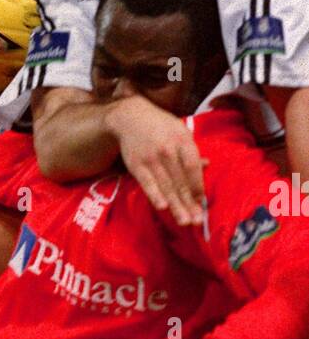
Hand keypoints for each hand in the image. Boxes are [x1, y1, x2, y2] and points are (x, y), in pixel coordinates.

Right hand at [110, 96, 205, 225]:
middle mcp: (168, 150)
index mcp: (182, 141)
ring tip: (184, 221)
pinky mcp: (137, 165)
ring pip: (166, 186)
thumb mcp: (180, 132)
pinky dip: (155, 195)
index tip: (202, 203)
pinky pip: (147, 183)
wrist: (131, 116)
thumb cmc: (160, 126)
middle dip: (189, 202)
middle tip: (196, 221)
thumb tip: (208, 165)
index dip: (198, 187)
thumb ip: (192, 151)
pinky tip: (162, 207)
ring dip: (176, 205)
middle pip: (181, 181)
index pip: (193, 168)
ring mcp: (152, 158)